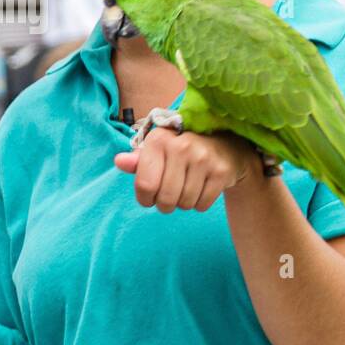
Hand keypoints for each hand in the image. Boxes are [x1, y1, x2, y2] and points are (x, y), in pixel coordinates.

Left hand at [114, 129, 261, 212]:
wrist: (225, 146)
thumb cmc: (182, 152)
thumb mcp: (158, 152)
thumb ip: (138, 160)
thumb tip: (119, 161)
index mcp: (159, 139)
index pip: (145, 185)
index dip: (145, 199)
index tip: (149, 197)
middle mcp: (181, 145)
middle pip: (166, 199)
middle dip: (165, 205)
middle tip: (170, 198)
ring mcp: (203, 158)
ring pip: (185, 203)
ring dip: (183, 204)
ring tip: (187, 190)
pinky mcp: (221, 171)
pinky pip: (202, 204)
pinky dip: (200, 204)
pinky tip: (202, 189)